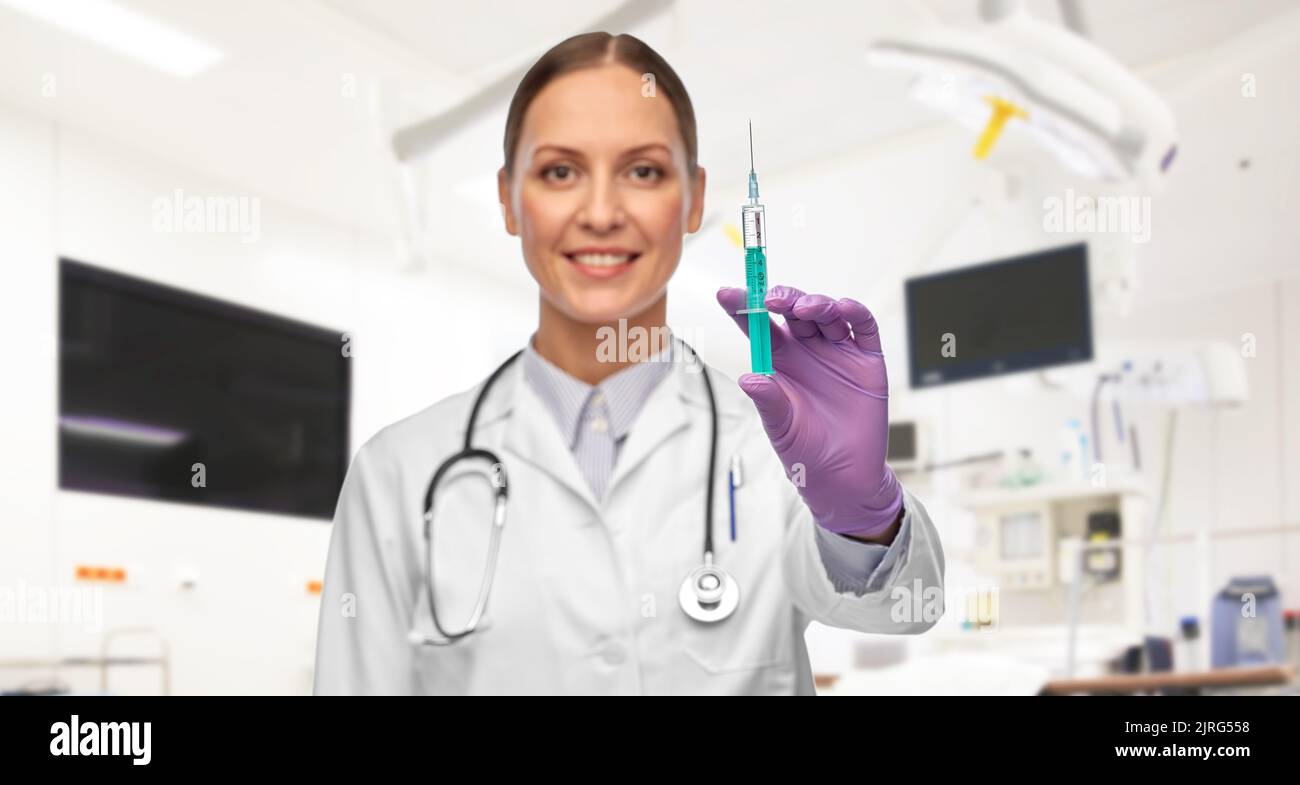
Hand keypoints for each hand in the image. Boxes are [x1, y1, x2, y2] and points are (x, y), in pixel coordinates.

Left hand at [716, 284, 901, 537]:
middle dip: (782, 299)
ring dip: (815, 303)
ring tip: (803, 308)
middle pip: (793, 311)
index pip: (758, 327)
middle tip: (771, 299)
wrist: (842, 476)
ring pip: (826, 313)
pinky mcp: (867, 360)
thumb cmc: (804, 450)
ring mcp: (837, 351)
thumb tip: (748, 379)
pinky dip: (854, 312)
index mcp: (779, 361)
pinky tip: (842, 308)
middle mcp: (807, 350)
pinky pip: (862, 327)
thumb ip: (768, 401)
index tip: (724, 294)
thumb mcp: (780, 427)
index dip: (742, 307)